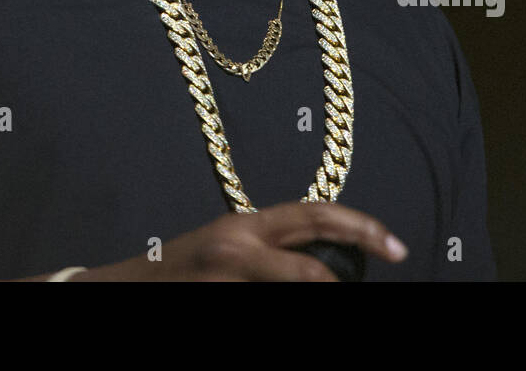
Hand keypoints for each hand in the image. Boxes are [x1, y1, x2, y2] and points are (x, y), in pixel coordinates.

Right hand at [72, 201, 407, 280]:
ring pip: (301, 285)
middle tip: (398, 254)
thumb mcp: (229, 249)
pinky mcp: (222, 305)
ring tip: (347, 292)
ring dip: (328, 291)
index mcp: (246, 226)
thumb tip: (327, 264)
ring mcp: (230, 281)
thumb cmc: (183, 271)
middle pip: (314, 253)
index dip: (360, 226)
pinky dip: (297, 304)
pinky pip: (270, 311)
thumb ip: (273, 250)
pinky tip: (310, 299)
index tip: (396, 244)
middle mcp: (240, 247)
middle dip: (360, 247)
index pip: (314, 215)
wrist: (127, 291)